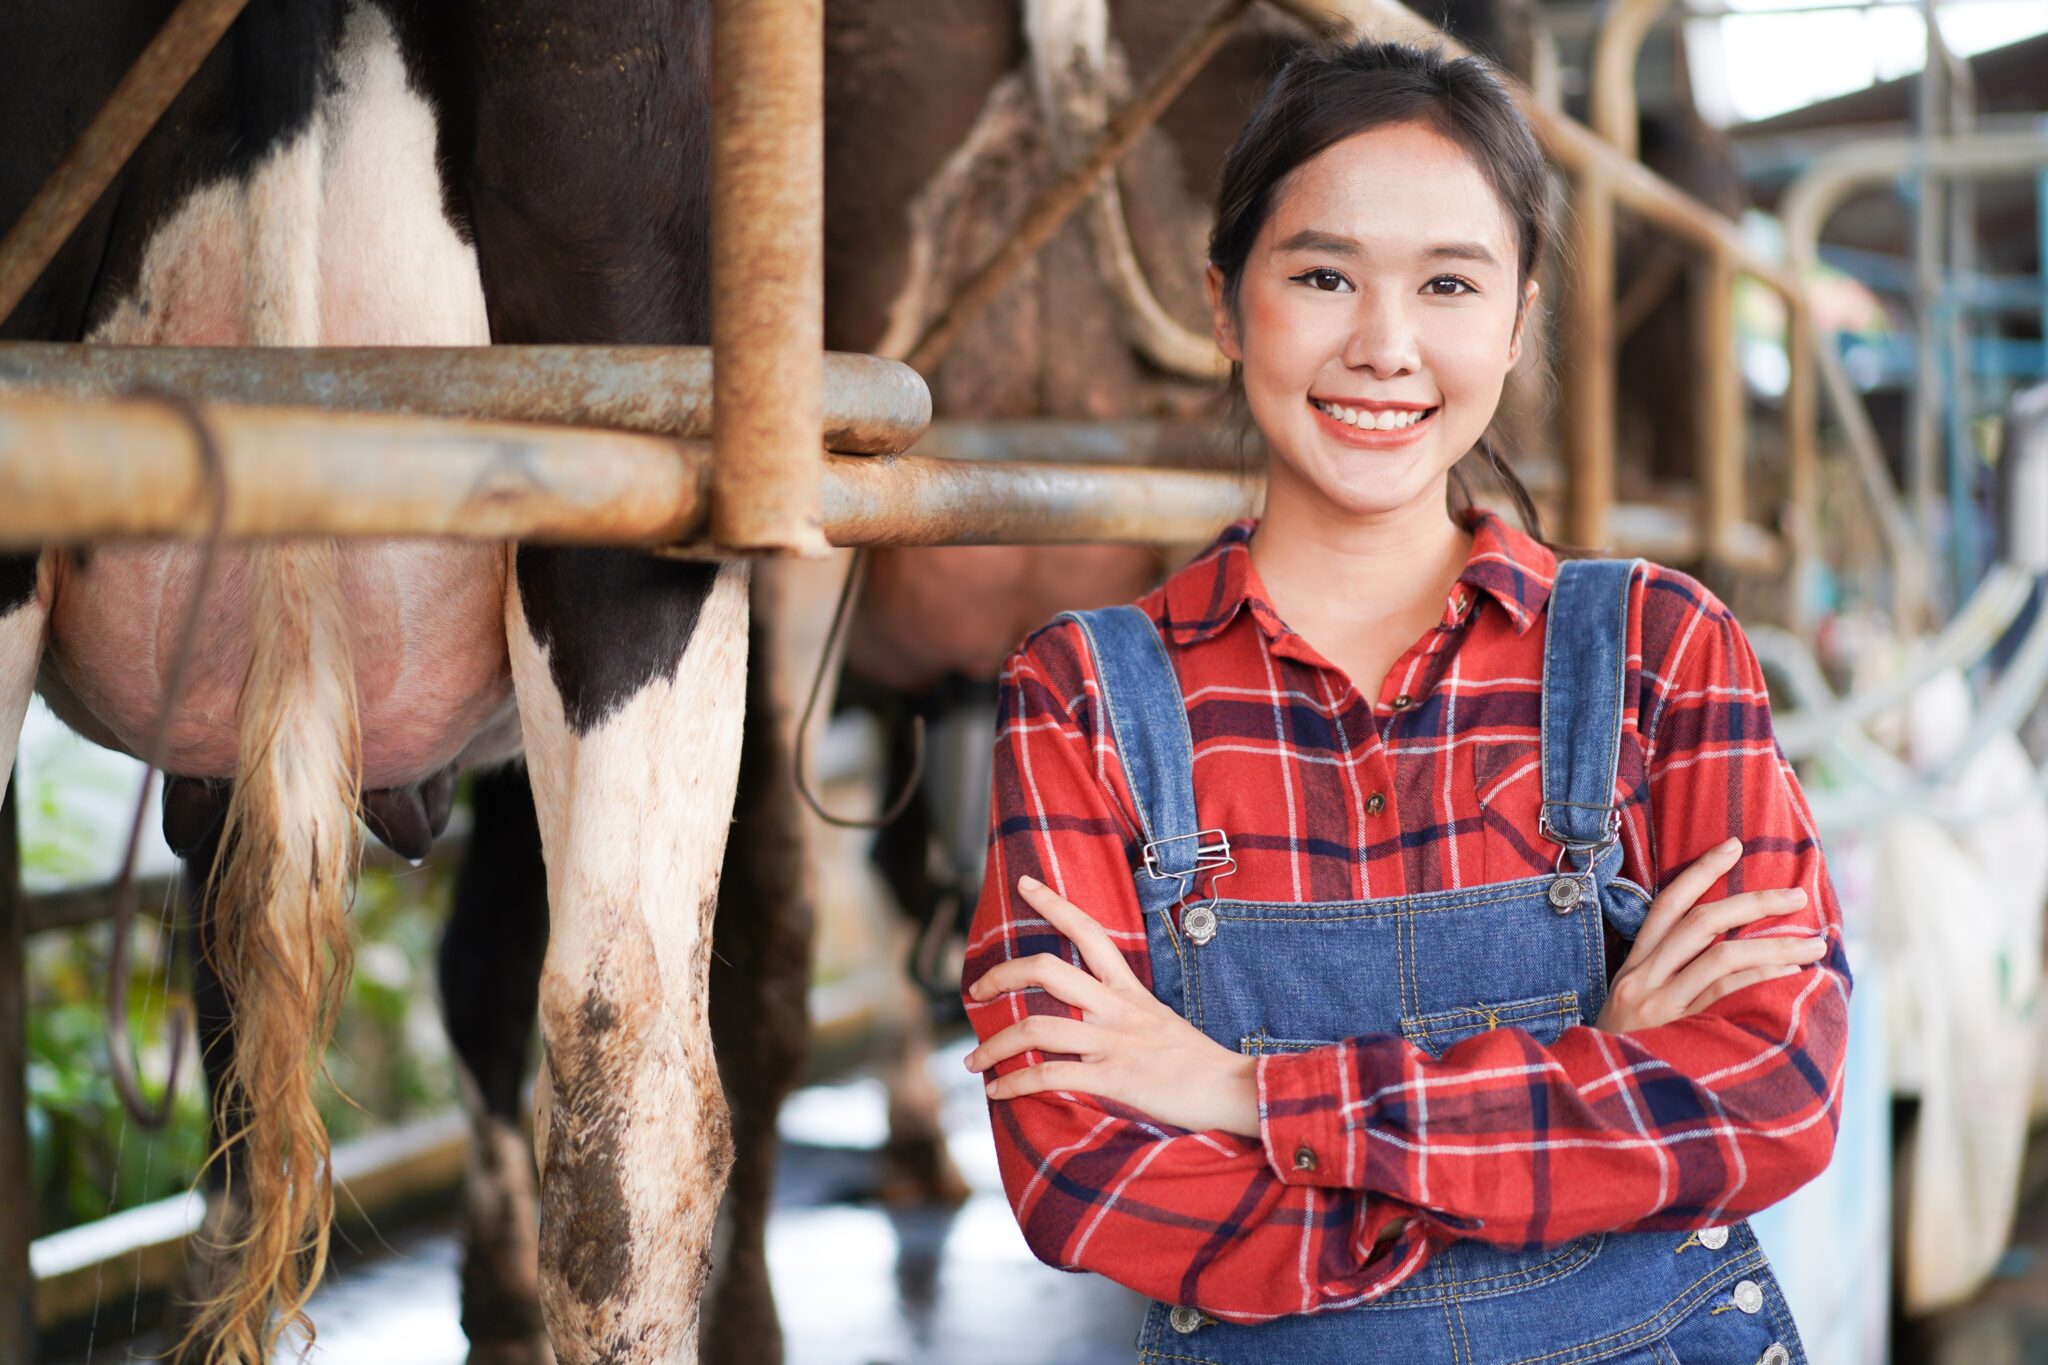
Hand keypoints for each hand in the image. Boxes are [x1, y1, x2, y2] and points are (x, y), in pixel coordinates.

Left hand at [965, 875, 1260, 1137]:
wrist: (1234, 1089)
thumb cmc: (1198, 1062)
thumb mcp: (1161, 1022)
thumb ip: (1126, 1014)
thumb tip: (1093, 1019)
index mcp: (1130, 990)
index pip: (1089, 932)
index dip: (1054, 903)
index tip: (1024, 884)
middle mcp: (1117, 1008)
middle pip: (1047, 970)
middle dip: (1002, 975)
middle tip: (976, 990)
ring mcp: (1114, 1041)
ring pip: (1037, 1027)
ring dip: (995, 1045)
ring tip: (974, 1061)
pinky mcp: (1113, 1077)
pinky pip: (1050, 1075)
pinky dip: (1016, 1082)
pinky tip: (999, 1091)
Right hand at [1596, 838, 1828, 1032]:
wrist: (1597, 1101)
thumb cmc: (1624, 1055)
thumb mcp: (1631, 1011)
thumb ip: (1664, 981)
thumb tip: (1721, 954)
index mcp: (1632, 967)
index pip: (1666, 905)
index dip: (1700, 871)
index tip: (1734, 846)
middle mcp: (1643, 978)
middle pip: (1700, 921)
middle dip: (1752, 901)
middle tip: (1796, 895)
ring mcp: (1660, 1005)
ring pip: (1720, 955)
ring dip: (1773, 943)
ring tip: (1814, 942)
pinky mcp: (1679, 1031)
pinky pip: (1727, 994)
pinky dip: (1762, 976)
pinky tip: (1791, 973)